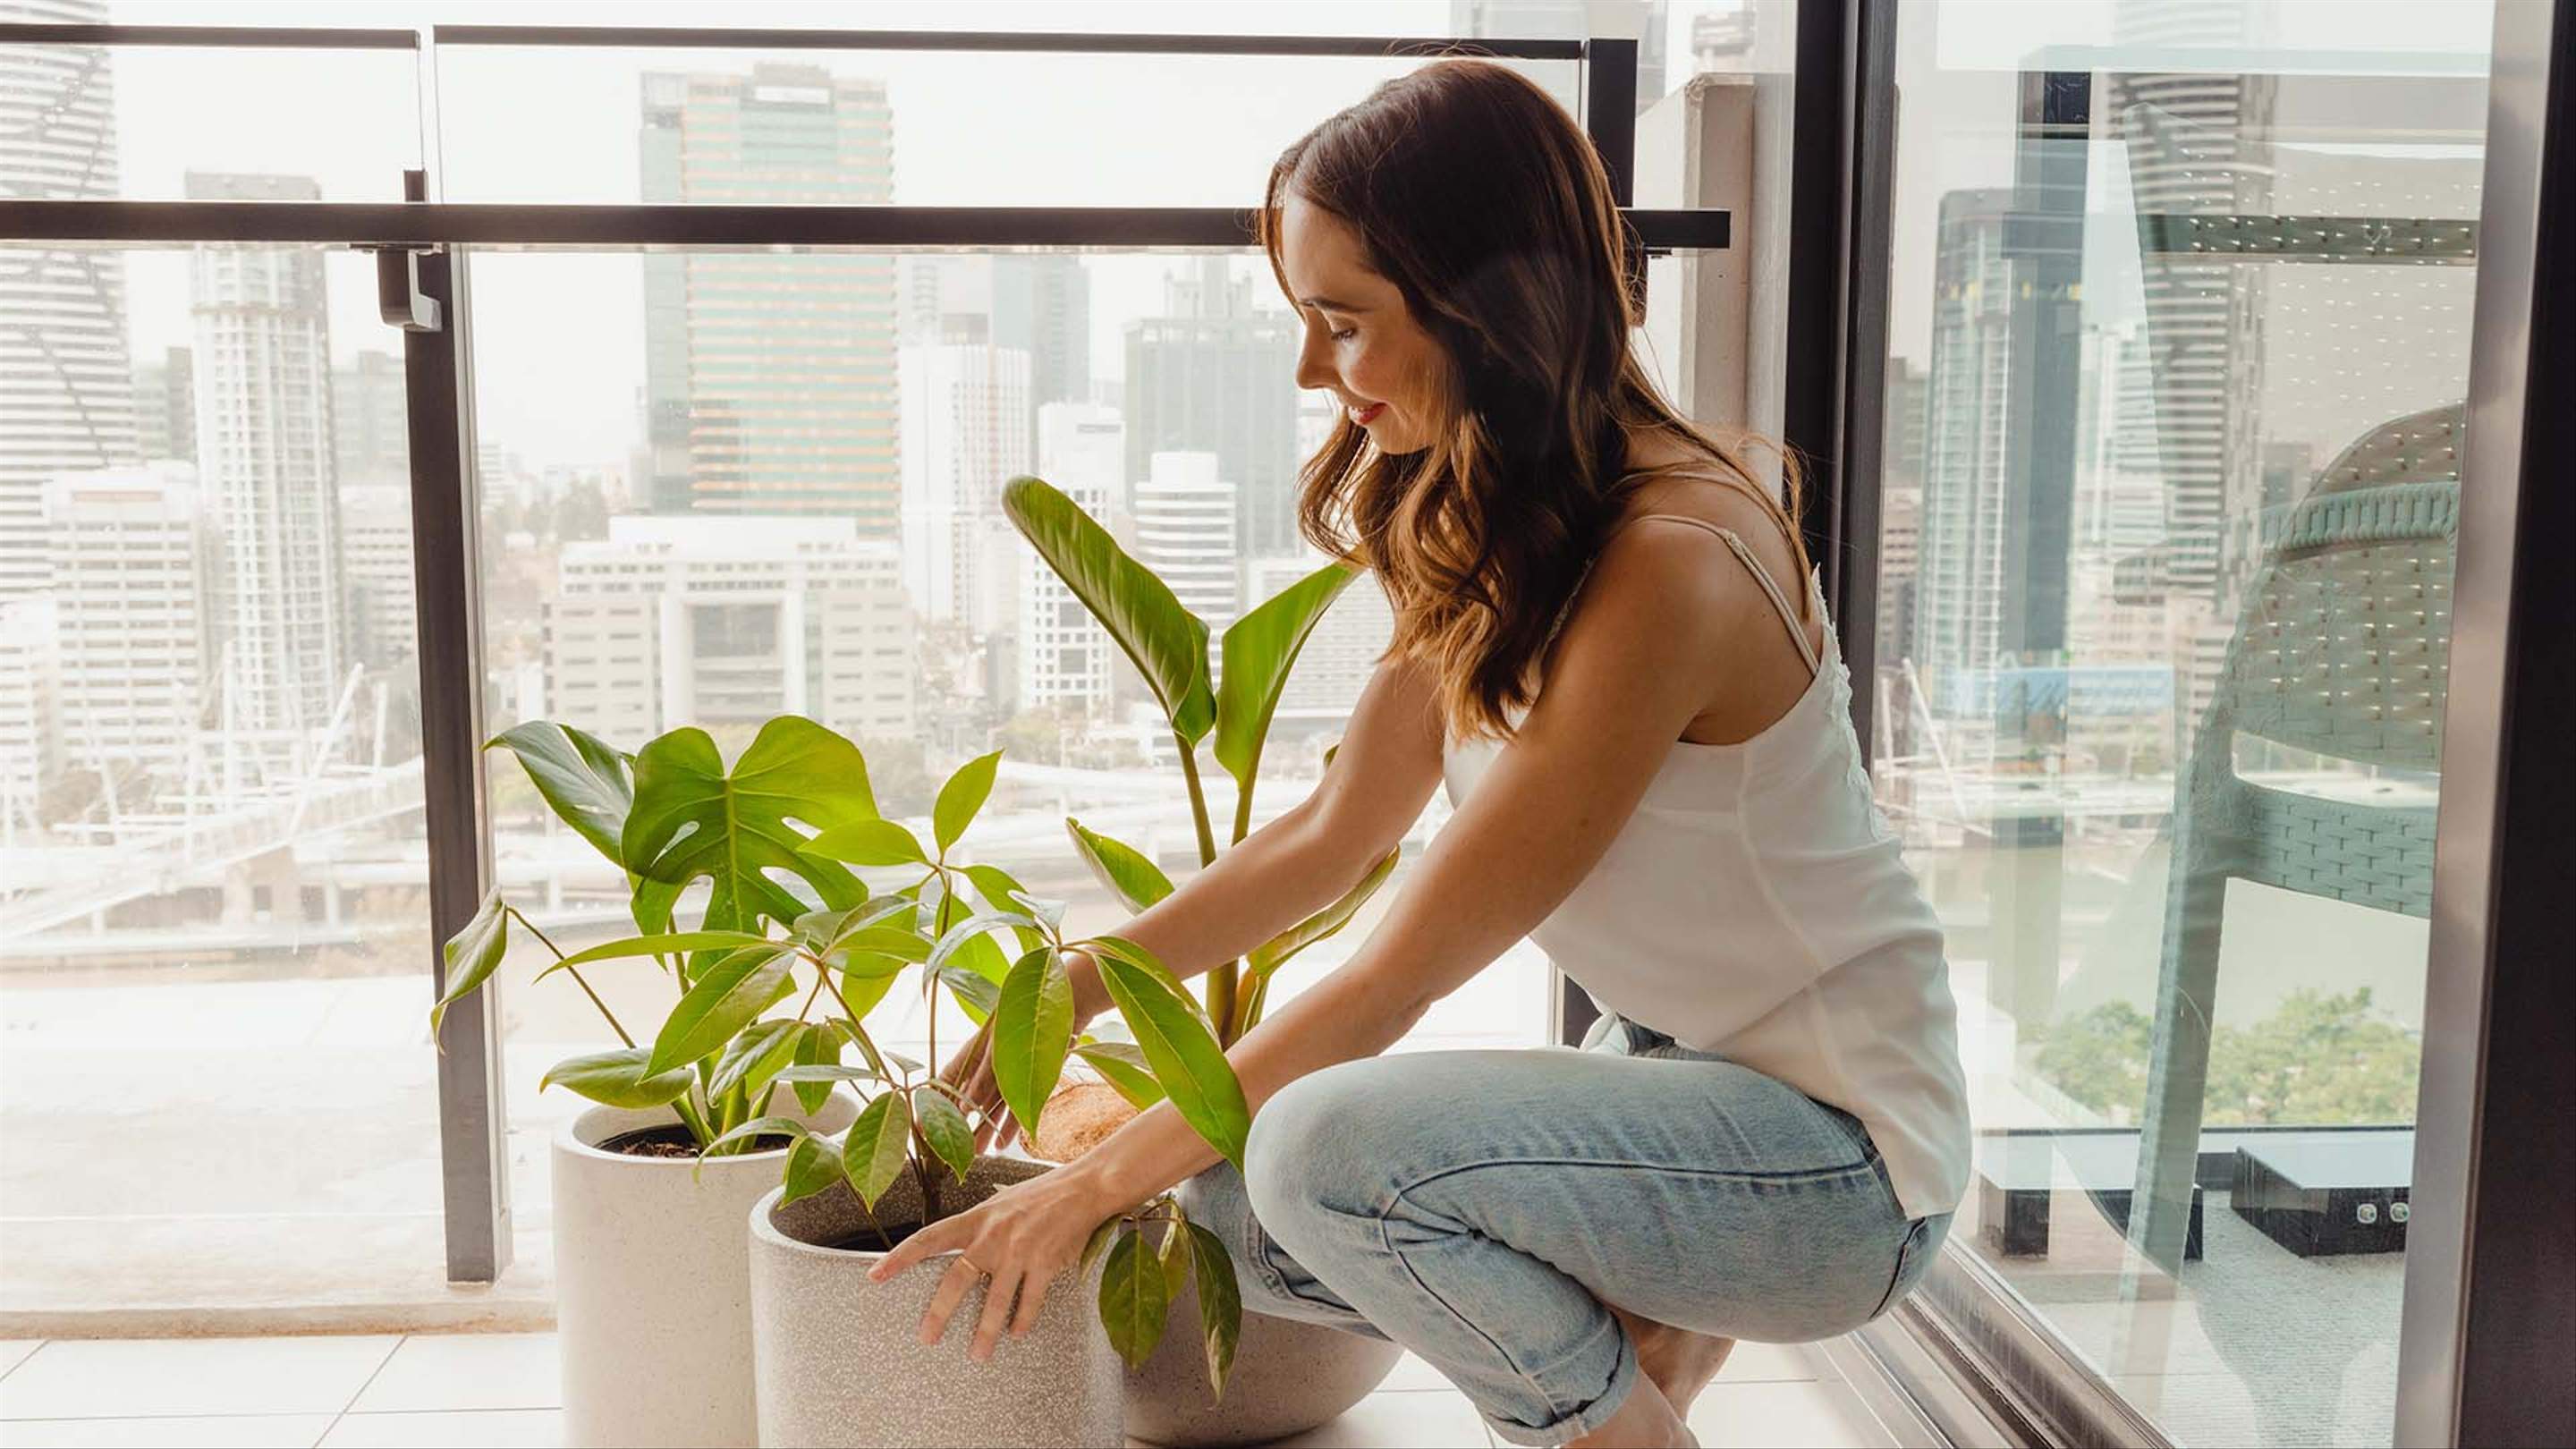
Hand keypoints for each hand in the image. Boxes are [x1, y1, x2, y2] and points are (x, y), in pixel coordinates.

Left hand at [865, 1162, 1114, 1361]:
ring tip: (978, 1355)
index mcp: (976, 1218)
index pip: (929, 1238)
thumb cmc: (1039, 1196)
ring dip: (987, 1331)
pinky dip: (1023, 1320)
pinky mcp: (1046, 1262)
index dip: (900, 1258)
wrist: (1084, 1188)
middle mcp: (993, 1235)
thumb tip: (954, 1250)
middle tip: (927, 1338)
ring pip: (997, 1299)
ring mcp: (1019, 1250)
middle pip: (957, 1278)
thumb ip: (977, 1227)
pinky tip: (1017, 1333)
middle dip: (940, 1312)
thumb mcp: (999, 1204)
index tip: (874, 1277)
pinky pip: (1030, 1300)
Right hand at [943, 952, 1100, 1154]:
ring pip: (991, 1108)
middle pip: (967, 1102)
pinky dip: (1009, 1124)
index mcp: (969, 1053)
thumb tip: (962, 1108)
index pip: (941, 1086)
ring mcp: (1006, 1072)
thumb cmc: (1023, 1016)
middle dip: (960, 1128)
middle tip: (952, 1154)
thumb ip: (981, 1079)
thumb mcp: (997, 1049)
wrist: (1066, 1000)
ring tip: (978, 1154)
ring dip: (985, 1131)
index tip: (922, 1132)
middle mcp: (984, 1065)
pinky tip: (1004, 1143)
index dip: (931, 1108)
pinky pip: (1015, 1106)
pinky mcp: (1028, 1078)